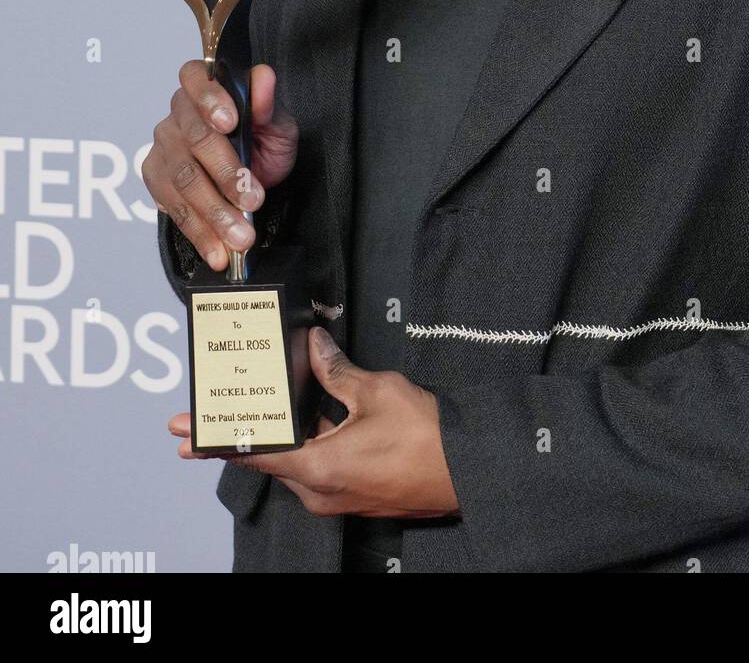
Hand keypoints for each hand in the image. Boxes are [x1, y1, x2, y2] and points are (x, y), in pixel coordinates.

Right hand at [141, 60, 298, 271]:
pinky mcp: (155, 180)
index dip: (210, 99)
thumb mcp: (276, 124)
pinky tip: (218, 250)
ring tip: (242, 237)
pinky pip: (174, 208)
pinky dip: (200, 233)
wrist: (253, 177)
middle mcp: (178, 114)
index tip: (231, 122)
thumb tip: (264, 77)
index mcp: (204, 86)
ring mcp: (163, 147)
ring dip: (215, 213)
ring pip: (184, 180)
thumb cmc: (262, 141)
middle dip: (226, 174)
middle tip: (254, 201)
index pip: (195, 78)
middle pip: (195, 140)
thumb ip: (267, 105)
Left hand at [167, 327, 460, 518]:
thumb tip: (313, 345)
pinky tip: (320, 413)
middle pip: (273, 457)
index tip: (185, 435)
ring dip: (286, 434)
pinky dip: (313, 441)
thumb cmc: (426, 438)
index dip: (216, 441)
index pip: (253, 453)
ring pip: (298, 461)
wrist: (470, 472)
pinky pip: (321, 466)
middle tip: (225, 406)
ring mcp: (338, 497)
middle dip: (251, 431)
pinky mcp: (356, 493)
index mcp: (317, 468)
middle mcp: (320, 491)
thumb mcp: (377, 392)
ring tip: (274, 402)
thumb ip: (337, 370)